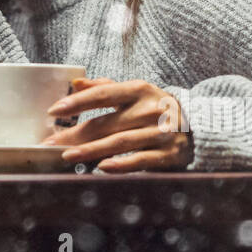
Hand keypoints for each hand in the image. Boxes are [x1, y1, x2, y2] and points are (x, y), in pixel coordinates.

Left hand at [41, 77, 193, 171]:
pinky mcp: (169, 154)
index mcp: (139, 90)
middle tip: (52, 144)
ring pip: (119, 143)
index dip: (78, 103)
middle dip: (76, 134)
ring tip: (68, 156)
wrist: (198, 126)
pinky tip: (101, 168)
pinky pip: (141, 160)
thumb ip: (105, 88)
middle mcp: (150, 109)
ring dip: (91, 151)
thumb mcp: (135, 93)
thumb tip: (75, 83)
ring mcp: (161, 133)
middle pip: (107, 123)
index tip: (54, 111)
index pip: (104, 94)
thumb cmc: (156, 108)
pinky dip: (121, 164)